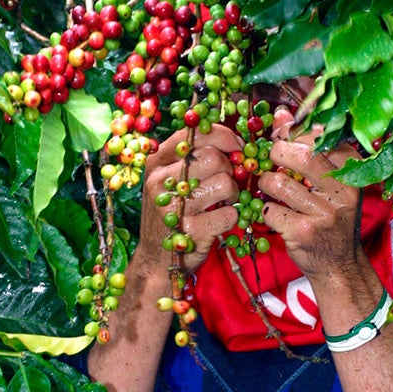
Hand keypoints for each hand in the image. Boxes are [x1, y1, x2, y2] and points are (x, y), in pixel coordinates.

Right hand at [138, 124, 241, 273]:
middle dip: (230, 169)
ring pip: (226, 183)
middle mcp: (160, 181)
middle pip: (214, 157)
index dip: (223, 137)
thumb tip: (235, 143)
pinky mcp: (190, 231)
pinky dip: (232, 217)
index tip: (236, 147)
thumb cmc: (171, 211)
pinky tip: (219, 221)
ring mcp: (173, 207)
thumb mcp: (169, 179)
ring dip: (234, 193)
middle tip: (228, 182)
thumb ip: (193, 157)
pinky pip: (230, 213)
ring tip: (223, 201)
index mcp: (157, 162)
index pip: (195, 133)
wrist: (156, 258)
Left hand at [258, 112, 363, 280]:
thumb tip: (280, 114)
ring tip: (269, 188)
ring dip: (265, 183)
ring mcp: (324, 213)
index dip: (292, 132)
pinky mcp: (304, 232)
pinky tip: (274, 213)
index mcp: (352, 170)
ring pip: (278, 182)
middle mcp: (343, 190)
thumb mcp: (327, 179)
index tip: (281, 137)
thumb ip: (305, 145)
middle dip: (275, 153)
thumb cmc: (329, 215)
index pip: (319, 135)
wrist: (338, 264)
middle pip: (298, 154)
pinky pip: (269, 209)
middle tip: (271, 161)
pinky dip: (265, 210)